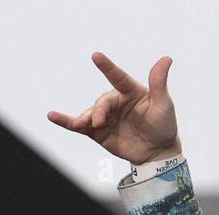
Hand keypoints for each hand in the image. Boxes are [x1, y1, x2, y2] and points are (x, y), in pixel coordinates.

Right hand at [47, 52, 181, 164]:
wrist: (157, 152)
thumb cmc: (163, 125)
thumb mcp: (163, 104)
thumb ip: (159, 83)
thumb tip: (166, 59)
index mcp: (130, 91)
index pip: (117, 77)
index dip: (107, 67)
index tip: (96, 56)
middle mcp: (116, 101)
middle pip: (102, 102)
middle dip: (99, 111)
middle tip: (100, 122)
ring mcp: (105, 116)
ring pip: (90, 113)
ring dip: (86, 119)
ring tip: (84, 125)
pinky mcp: (97, 131)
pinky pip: (78, 125)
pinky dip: (65, 121)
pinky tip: (52, 116)